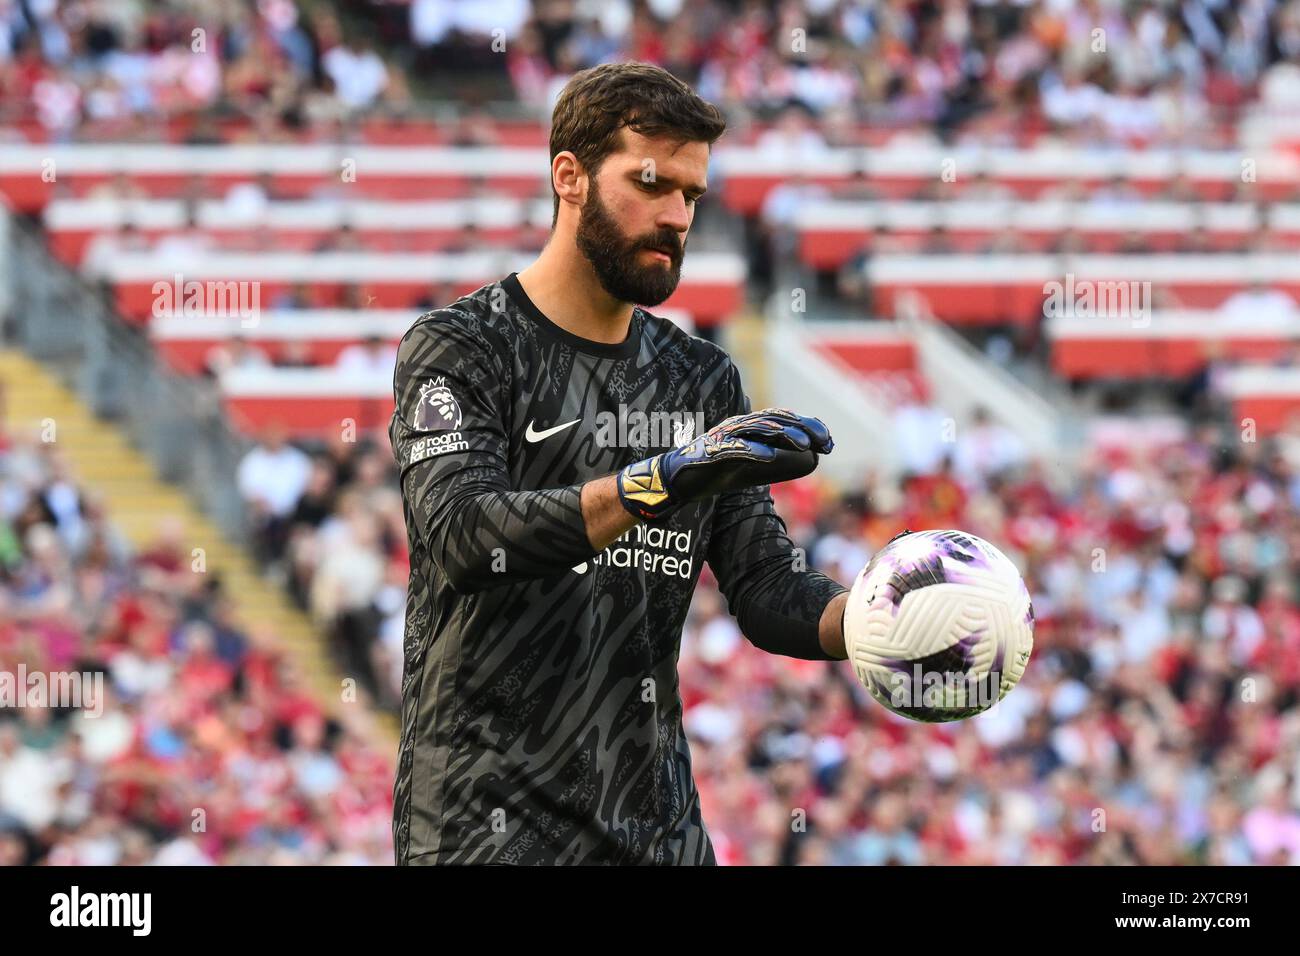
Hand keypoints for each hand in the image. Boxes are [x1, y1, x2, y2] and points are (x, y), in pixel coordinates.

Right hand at [616, 407, 832, 520]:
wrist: (681, 482)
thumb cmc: (720, 472)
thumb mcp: (758, 470)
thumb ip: (784, 464)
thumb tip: (815, 460)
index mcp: (751, 428)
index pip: (784, 420)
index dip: (808, 427)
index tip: (830, 442)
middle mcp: (739, 426)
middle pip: (774, 420)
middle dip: (802, 429)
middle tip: (825, 441)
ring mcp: (724, 436)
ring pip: (757, 429)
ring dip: (783, 435)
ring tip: (805, 445)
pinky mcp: (711, 450)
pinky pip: (734, 448)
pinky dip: (753, 450)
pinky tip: (771, 456)